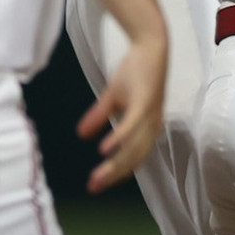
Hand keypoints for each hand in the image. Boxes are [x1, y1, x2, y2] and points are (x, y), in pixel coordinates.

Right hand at [77, 28, 166, 192]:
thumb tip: (81, 135)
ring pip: (132, 147)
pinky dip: (119, 139)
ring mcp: (150, 115)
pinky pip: (132, 125)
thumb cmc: (135, 72)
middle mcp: (152, 126)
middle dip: (113, 175)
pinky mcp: (145, 102)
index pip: (134, 158)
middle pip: (133, 158)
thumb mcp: (113, 97)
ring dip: (114, 163)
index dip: (117, 173)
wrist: (148, 46)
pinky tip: (104, 150)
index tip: (97, 185)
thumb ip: (99, 116)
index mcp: (147, 127)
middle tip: (93, 187)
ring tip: (97, 177)